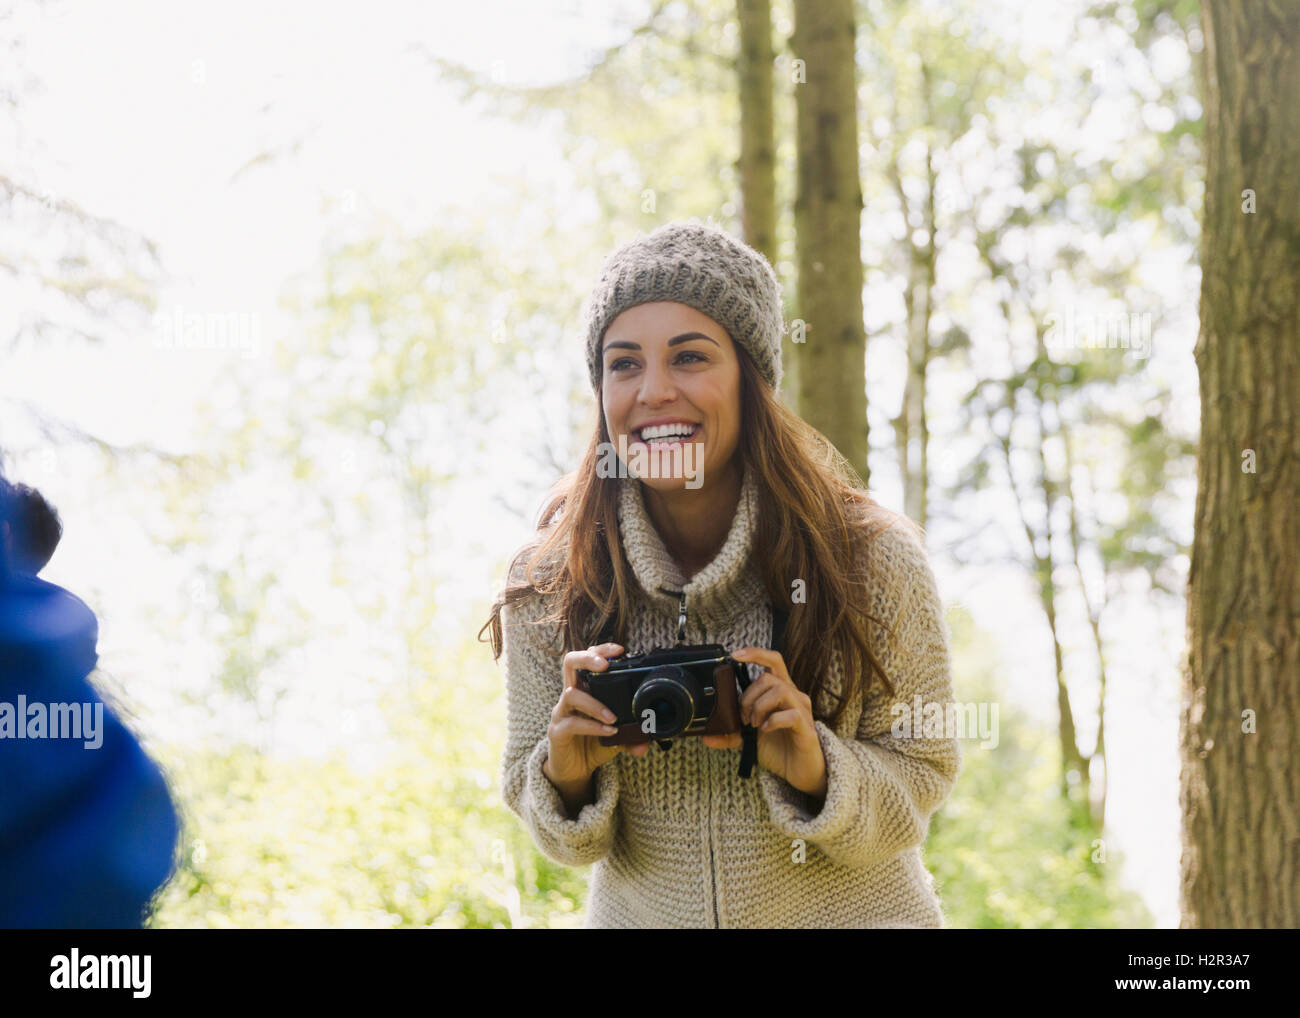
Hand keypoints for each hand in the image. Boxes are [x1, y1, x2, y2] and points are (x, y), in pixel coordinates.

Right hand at [544, 643, 648, 790]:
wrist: (573, 770)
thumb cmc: (593, 744)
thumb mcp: (617, 737)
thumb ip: (632, 735)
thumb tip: (647, 741)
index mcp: (585, 688)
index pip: (587, 658)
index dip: (601, 649)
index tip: (620, 650)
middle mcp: (571, 695)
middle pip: (570, 663)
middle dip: (588, 658)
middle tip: (605, 665)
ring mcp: (561, 712)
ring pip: (571, 694)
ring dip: (595, 704)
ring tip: (613, 718)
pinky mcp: (557, 731)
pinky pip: (572, 723)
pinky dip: (592, 726)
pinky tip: (608, 731)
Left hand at [701, 648, 826, 800]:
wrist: (799, 772)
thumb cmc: (779, 749)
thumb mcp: (748, 740)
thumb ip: (730, 734)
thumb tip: (706, 737)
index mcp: (781, 691)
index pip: (773, 661)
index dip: (756, 654)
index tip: (734, 656)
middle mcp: (794, 695)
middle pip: (768, 678)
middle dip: (749, 696)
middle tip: (744, 717)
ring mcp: (802, 710)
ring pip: (780, 690)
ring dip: (760, 706)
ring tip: (754, 724)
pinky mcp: (807, 727)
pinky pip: (791, 714)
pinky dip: (773, 721)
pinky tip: (765, 730)